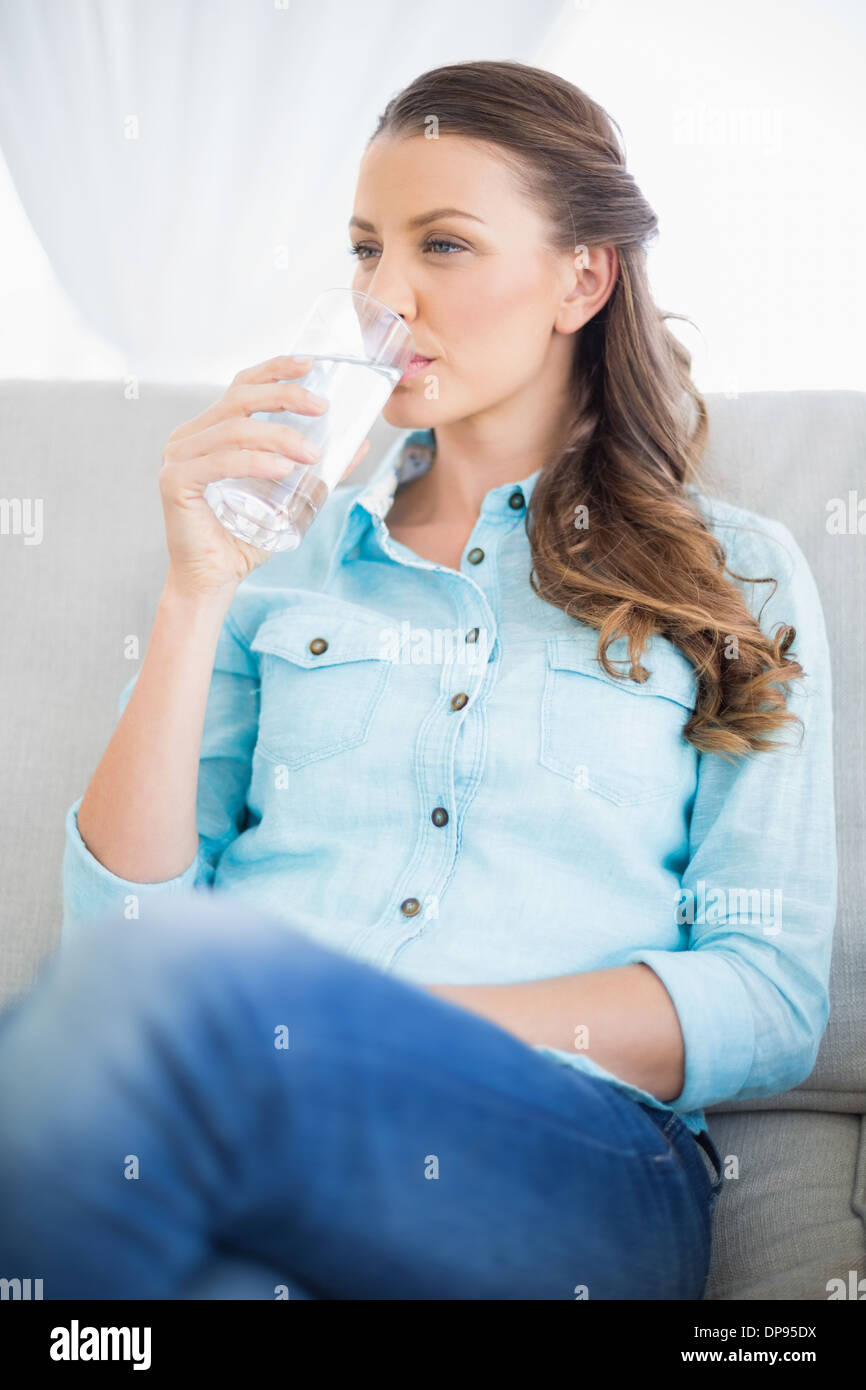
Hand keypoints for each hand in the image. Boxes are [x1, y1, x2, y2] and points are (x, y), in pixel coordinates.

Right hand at [158, 353, 370, 600]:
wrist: (215, 580)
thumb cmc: (246, 538)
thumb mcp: (291, 496)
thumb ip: (319, 469)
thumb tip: (360, 444)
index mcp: (209, 431)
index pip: (242, 387)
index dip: (275, 370)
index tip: (311, 364)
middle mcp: (188, 437)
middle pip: (239, 398)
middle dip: (284, 396)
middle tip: (322, 407)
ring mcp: (177, 457)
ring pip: (234, 430)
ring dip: (279, 436)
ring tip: (312, 454)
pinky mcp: (174, 482)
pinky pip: (220, 462)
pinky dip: (255, 462)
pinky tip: (283, 469)